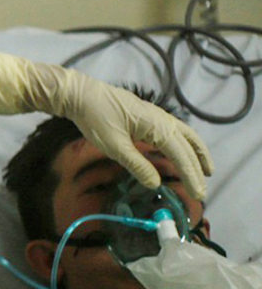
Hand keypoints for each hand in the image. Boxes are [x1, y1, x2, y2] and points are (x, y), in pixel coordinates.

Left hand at [32, 68, 211, 200]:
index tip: (198, 193)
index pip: (181, 155)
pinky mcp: (149, 116)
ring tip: (206, 171)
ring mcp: (157, 116)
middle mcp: (162, 119)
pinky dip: (186, 144)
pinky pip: (175, 131)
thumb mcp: (113, 146)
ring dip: (197, 154)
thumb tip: (155, 183)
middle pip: (187, 147)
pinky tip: (184, 152)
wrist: (82, 94)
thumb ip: (136, 165)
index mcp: (157, 126)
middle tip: (202, 191)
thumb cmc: (96, 118)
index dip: (190, 175)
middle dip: (197, 169)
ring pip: (186, 136)